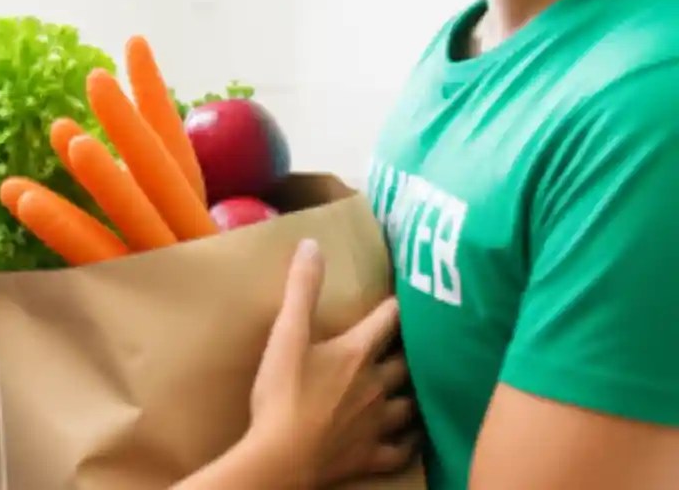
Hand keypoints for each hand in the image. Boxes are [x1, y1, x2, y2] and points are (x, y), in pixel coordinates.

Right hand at [249, 238, 419, 485]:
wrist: (282, 457)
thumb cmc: (282, 394)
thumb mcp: (286, 334)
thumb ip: (301, 289)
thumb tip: (312, 243)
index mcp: (357, 354)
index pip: (388, 321)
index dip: (397, 307)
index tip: (406, 297)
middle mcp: (376, 386)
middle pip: (405, 363)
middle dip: (412, 351)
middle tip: (417, 342)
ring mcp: (376, 425)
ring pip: (410, 407)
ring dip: (415, 395)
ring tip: (419, 387)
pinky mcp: (370, 457)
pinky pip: (401, 451)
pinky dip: (410, 444)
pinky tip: (413, 438)